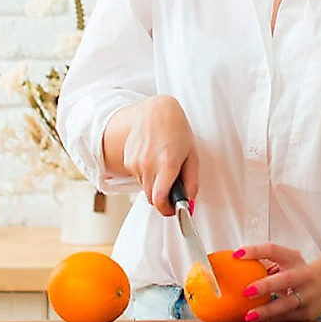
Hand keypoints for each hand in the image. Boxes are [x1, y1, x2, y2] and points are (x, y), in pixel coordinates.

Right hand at [122, 95, 198, 216]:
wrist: (155, 111)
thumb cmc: (177, 131)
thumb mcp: (192, 156)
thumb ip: (191, 183)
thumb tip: (190, 205)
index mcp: (167, 163)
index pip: (160, 200)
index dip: (167, 209)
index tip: (173, 209)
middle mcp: (148, 164)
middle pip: (152, 198)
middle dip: (162, 197)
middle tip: (172, 186)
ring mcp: (136, 162)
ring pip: (145, 188)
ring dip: (154, 184)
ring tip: (162, 164)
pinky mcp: (128, 160)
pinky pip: (138, 177)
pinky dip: (146, 174)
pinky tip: (152, 158)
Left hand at [231, 243, 320, 321]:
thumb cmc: (300, 271)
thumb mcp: (287, 261)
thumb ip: (265, 265)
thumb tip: (232, 268)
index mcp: (293, 258)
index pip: (273, 250)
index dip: (254, 251)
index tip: (236, 255)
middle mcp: (303, 275)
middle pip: (286, 279)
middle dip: (266, 286)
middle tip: (246, 291)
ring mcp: (308, 295)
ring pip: (288, 304)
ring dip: (268, 311)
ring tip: (250, 315)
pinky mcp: (308, 312)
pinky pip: (288, 318)